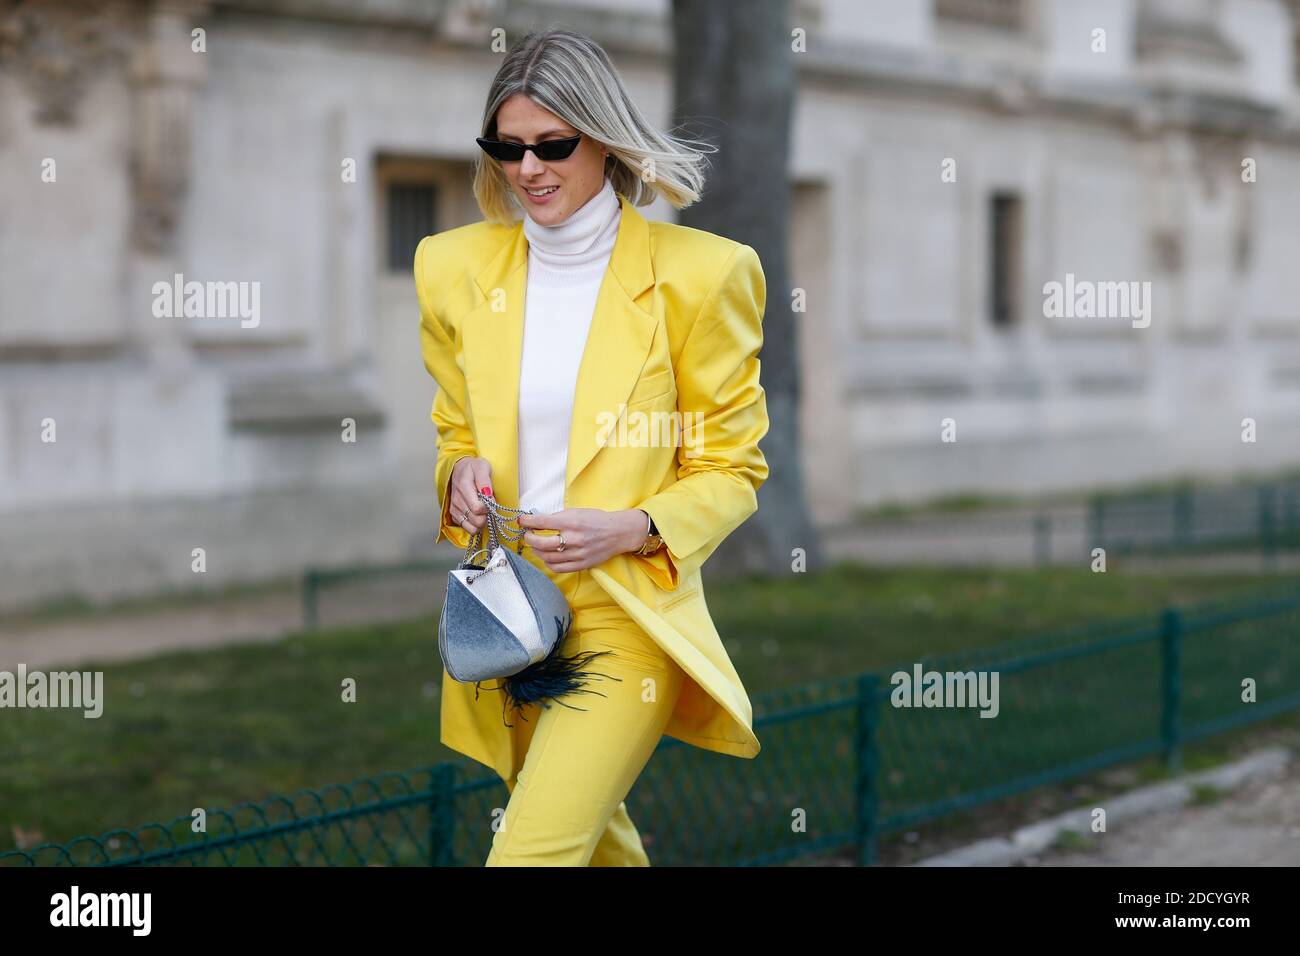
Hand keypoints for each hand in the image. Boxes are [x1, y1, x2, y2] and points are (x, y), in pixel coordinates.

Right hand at [449, 456, 493, 536]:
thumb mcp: (482, 467)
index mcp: (464, 487)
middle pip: (476, 520)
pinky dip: (474, 525)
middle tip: (488, 507)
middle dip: (487, 516)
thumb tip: (488, 495)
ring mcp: (454, 509)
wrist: (460, 469)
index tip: (491, 500)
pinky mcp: (454, 515)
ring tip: (483, 512)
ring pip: (472, 528)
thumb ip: (485, 480)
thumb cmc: (473, 468)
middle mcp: (457, 500)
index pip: (478, 508)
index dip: (488, 507)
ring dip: (481, 523)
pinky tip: (477, 515)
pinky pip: (467, 528)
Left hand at [517, 508, 646, 571]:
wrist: (619, 533)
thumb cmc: (597, 520)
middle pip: (540, 542)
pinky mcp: (581, 565)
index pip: (542, 522)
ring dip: (536, 551)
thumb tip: (536, 521)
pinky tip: (546, 556)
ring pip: (547, 557)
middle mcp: (574, 538)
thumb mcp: (577, 512)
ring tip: (535, 545)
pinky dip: (547, 562)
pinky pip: (557, 567)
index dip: (527, 521)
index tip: (521, 521)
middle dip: (529, 538)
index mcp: (572, 521)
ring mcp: (577, 554)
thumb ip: (557, 517)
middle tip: (527, 534)